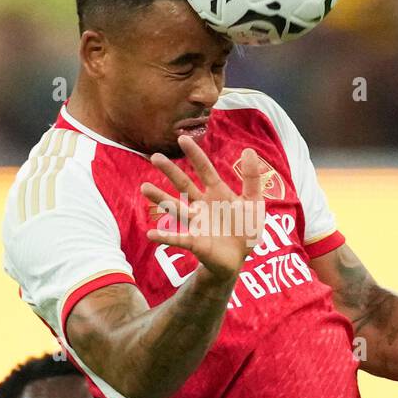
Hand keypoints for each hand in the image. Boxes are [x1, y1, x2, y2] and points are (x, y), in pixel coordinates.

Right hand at [141, 135, 265, 281]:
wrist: (238, 259)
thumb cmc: (244, 229)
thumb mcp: (253, 202)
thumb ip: (252, 178)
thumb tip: (248, 150)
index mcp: (217, 193)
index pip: (204, 170)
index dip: (195, 155)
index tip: (182, 138)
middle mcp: (202, 205)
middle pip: (184, 184)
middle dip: (170, 171)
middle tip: (155, 156)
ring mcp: (196, 223)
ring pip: (176, 208)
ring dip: (160, 198)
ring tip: (144, 187)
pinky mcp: (195, 242)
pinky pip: (178, 238)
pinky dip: (165, 237)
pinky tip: (151, 234)